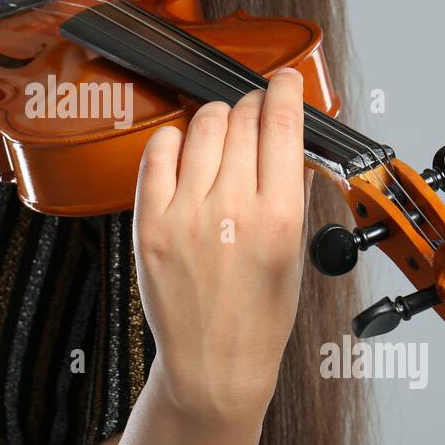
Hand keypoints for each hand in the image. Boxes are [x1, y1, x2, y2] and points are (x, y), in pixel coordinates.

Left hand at [132, 67, 311, 422]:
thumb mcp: (295, 253)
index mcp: (280, 218)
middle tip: (255, 113)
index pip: (283, 125)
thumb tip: (288, 143)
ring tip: (222, 133)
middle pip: (243, 118)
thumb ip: (291, 194)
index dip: (286, 90)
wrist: (214, 364)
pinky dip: (174, 140)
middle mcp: (233, 210)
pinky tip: (184, 150)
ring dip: (217, 118)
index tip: (286, 80)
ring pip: (203, 126)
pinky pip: (159, 152)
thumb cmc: (259, 317)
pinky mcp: (149, 223)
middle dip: (253, 106)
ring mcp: (186, 215)